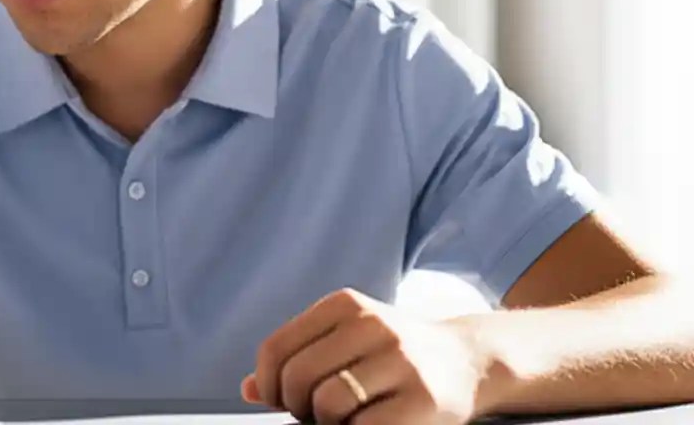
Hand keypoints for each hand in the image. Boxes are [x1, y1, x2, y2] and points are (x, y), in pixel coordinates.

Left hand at [241, 289, 492, 424]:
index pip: (277, 348)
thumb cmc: (393, 354)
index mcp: (346, 305)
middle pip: (298, 377)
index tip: (278, 400)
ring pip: (328, 402)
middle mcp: (373, 325)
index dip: (267, 384)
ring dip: (325, 422)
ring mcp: (401, 360)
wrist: (469, 360)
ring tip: (341, 420)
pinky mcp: (423, 399)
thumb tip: (248, 390)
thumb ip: (297, 358)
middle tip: (310, 415)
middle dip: (295, 406)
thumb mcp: (345, 339)